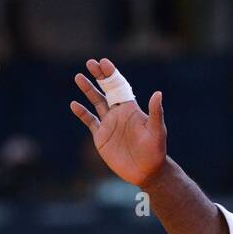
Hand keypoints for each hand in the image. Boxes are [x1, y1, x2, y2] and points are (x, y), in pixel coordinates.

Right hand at [70, 57, 166, 187]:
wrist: (147, 171)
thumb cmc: (155, 150)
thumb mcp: (157, 130)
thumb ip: (155, 112)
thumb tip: (158, 93)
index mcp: (131, 108)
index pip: (120, 86)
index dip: (112, 74)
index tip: (103, 62)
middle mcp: (119, 113)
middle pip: (107, 89)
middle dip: (99, 76)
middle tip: (90, 62)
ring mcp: (109, 124)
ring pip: (96, 102)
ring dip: (88, 89)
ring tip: (78, 77)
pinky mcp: (101, 137)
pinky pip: (90, 121)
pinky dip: (82, 113)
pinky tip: (74, 104)